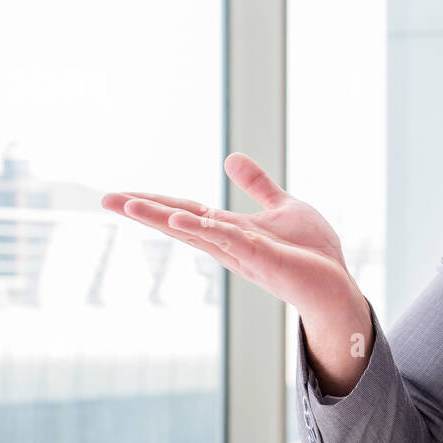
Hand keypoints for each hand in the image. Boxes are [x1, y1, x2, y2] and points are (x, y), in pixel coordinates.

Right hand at [101, 153, 368, 340]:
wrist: (336, 285)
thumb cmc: (311, 253)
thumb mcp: (282, 208)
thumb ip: (257, 186)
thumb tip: (230, 157)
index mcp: (229, 230)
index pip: (184, 212)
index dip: (152, 203)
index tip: (115, 196)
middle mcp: (228, 244)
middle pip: (179, 222)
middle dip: (144, 211)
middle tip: (105, 198)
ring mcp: (244, 253)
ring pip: (198, 232)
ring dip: (164, 218)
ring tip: (130, 205)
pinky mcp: (265, 260)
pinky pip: (232, 242)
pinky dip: (208, 230)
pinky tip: (184, 221)